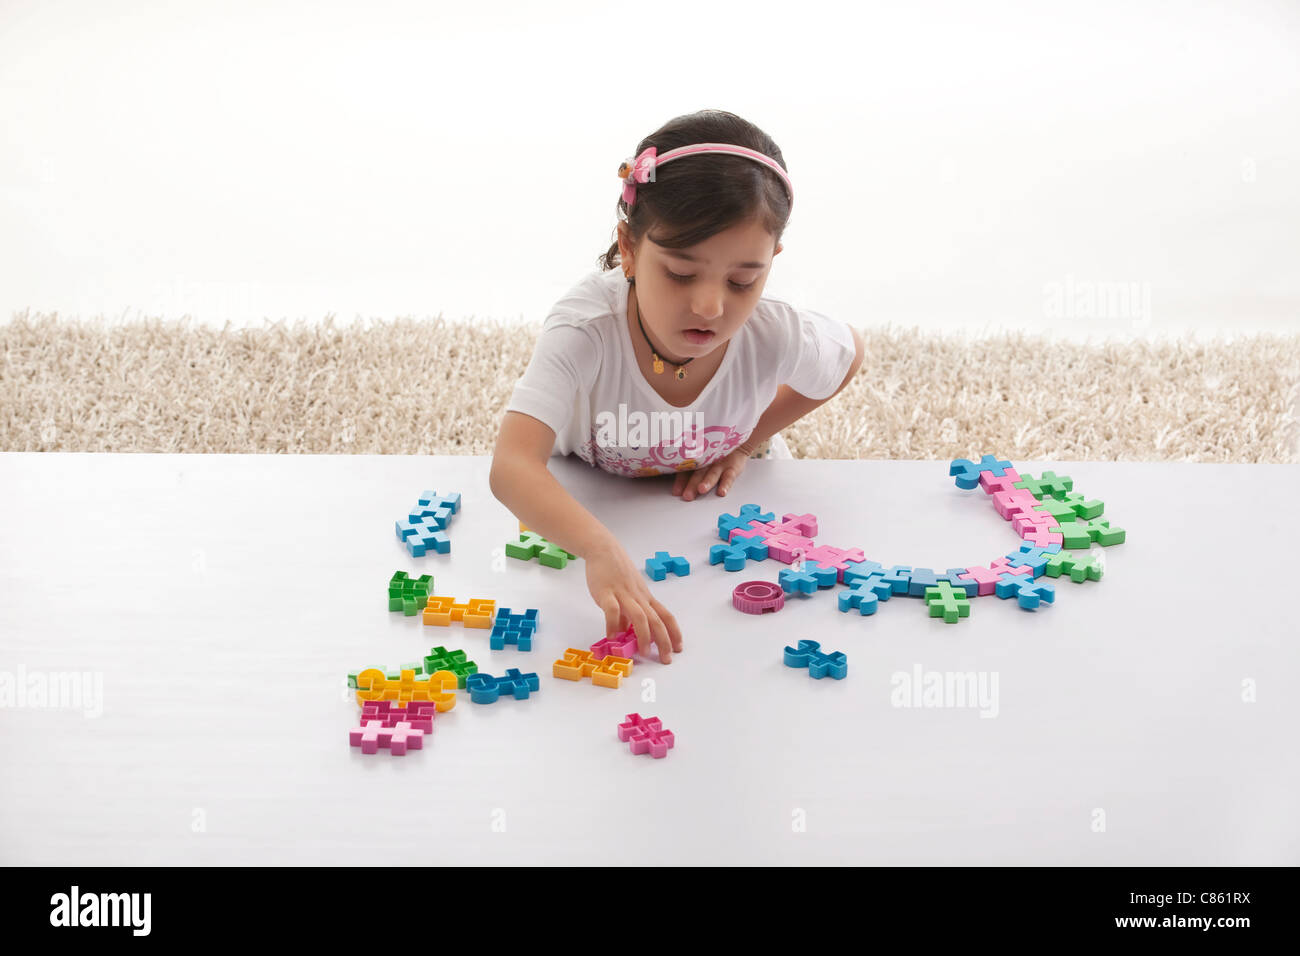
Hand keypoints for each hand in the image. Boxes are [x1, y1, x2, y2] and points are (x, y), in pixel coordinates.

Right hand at [585, 540, 683, 663]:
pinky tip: (611, 637)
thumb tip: (627, 631)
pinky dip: (613, 625)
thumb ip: (630, 611)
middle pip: (657, 620)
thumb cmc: (617, 571)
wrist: (603, 550)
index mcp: (646, 597)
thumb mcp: (630, 591)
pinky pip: (612, 611)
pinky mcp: (606, 593)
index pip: (666, 616)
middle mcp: (639, 597)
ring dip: (645, 636)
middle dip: (664, 641)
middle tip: (667, 659)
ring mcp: (623, 595)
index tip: (679, 647)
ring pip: (640, 617)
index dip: (674, 632)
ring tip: (645, 653)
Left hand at [671, 446, 749, 501]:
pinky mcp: (732, 467)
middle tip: (687, 495)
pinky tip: (722, 492)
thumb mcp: (702, 456)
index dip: (681, 481)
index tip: (676, 492)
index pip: (687, 471)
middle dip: (692, 485)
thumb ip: (688, 466)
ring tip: (702, 489)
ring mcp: (720, 464)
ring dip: (707, 482)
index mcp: (697, 460)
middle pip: (698, 473)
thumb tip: (676, 487)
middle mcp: (707, 461)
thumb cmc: (716, 452)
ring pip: (712, 474)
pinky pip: (729, 476)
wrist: (737, 441)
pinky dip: (726, 484)